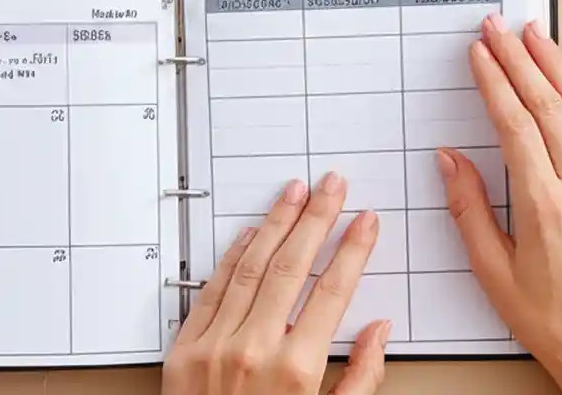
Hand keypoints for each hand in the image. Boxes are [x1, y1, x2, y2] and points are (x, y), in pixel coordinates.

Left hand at [162, 174, 391, 394]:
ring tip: (294, 192)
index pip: (333, 291)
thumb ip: (360, 381)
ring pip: (249, 266)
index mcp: (296, 372)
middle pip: (291, 265)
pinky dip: (232, 257)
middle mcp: (252, 351)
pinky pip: (211, 290)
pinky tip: (251, 234)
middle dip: (316, 218)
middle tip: (332, 186)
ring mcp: (213, 346)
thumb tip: (378, 332)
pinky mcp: (183, 349)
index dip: (353, 250)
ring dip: (274, 223)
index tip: (366, 222)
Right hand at [440, 14, 561, 394]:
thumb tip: (450, 159)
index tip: (477, 52)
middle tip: (496, 27)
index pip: (514, 125)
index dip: (493, 82)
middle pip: (547, 108)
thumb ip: (469, 209)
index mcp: (544, 207)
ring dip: (556, 66)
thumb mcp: (493, 272)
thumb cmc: (552, 320)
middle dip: (517, 60)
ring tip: (534, 33)